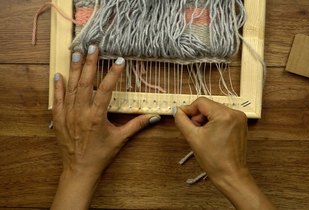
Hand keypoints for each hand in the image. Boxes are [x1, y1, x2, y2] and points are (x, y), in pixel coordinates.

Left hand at [51, 45, 159, 208]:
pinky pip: (58, 99)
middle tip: (93, 48)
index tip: (119, 60)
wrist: (80, 169)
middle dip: (90, 64)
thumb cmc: (101, 154)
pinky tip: (58, 74)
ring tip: (77, 54)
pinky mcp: (59, 119)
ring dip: (75, 70)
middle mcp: (81, 113)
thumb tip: (156, 116)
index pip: (105, 90)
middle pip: (85, 84)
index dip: (113, 74)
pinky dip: (58, 87)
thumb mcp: (120, 139)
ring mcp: (68, 115)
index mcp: (97, 117)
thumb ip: (137, 125)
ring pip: (71, 88)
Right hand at [174, 97, 274, 209]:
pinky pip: (223, 117)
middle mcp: (235, 113)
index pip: (201, 102)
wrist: (230, 174)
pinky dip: (214, 123)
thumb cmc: (214, 160)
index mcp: (224, 115)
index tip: (182, 118)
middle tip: (194, 131)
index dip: (189, 110)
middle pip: (209, 106)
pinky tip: (211, 136)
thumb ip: (182, 121)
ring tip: (204, 136)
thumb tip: (178, 111)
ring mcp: (240, 118)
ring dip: (206, 120)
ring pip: (215, 111)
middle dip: (198, 117)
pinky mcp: (240, 124)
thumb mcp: (193, 138)